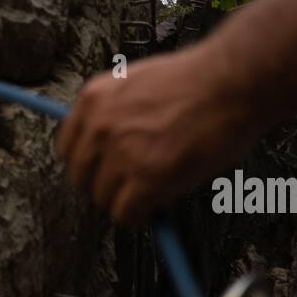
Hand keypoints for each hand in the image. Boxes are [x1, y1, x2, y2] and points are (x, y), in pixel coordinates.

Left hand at [56, 43, 260, 224]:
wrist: (230, 82)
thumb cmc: (198, 79)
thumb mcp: (138, 83)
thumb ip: (117, 112)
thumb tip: (110, 146)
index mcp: (94, 99)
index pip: (66, 147)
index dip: (86, 165)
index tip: (99, 173)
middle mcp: (99, 126)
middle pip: (81, 177)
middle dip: (103, 187)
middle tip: (126, 190)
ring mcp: (121, 153)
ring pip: (104, 198)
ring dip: (125, 202)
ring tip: (148, 197)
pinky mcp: (146, 179)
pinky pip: (126, 213)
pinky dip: (140, 217)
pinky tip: (154, 210)